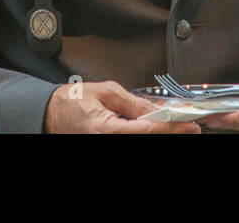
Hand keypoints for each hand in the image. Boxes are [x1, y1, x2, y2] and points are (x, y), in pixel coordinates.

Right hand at [43, 80, 200, 133]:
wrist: (49, 114)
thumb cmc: (71, 102)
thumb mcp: (105, 92)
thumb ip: (133, 102)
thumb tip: (156, 108)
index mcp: (107, 130)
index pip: (149, 130)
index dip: (172, 128)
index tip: (190, 125)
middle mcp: (107, 143)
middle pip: (148, 140)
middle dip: (168, 132)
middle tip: (185, 126)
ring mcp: (105, 147)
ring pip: (141, 141)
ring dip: (156, 134)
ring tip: (169, 125)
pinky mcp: (105, 147)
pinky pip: (131, 142)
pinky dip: (144, 134)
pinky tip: (151, 128)